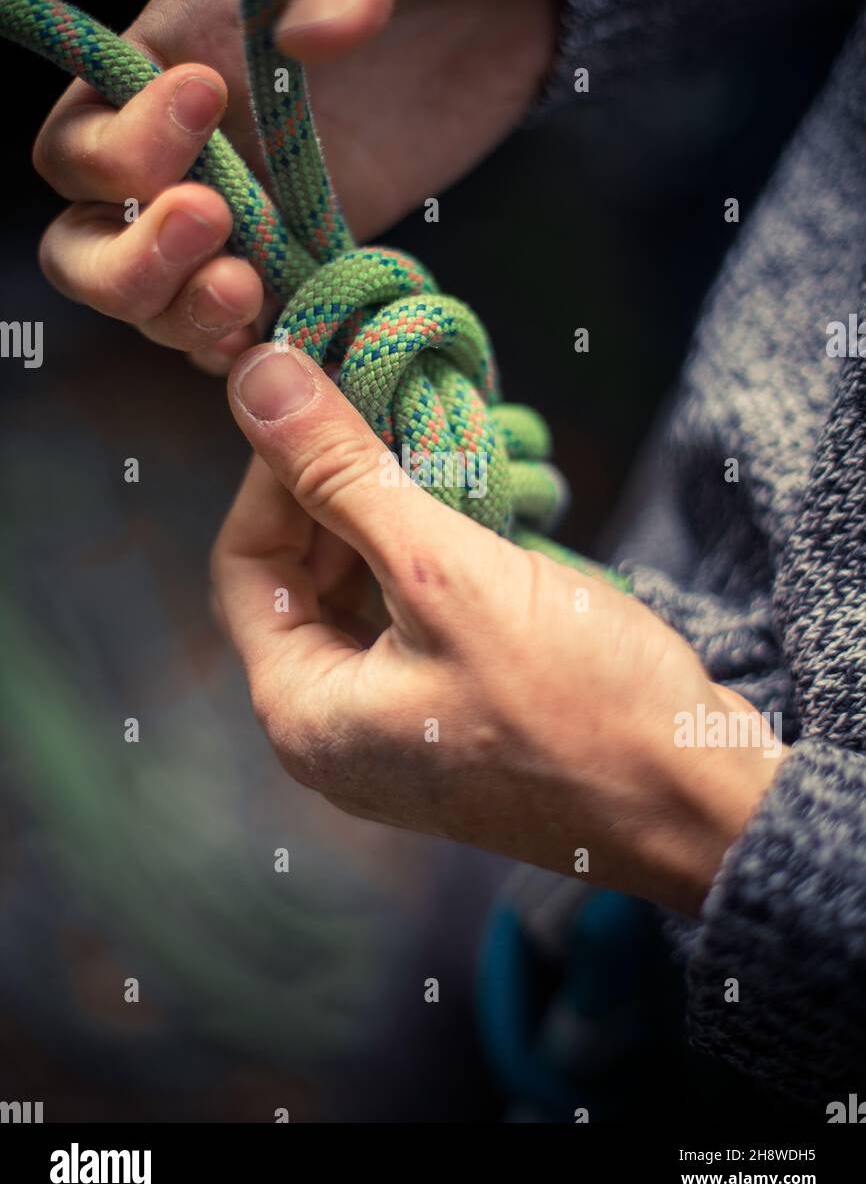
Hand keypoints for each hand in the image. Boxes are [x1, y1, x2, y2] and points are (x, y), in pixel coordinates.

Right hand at [33, 0, 570, 372]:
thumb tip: (307, 33)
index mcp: (183, 48)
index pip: (87, 128)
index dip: (123, 143)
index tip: (211, 102)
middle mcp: (200, 145)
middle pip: (89, 234)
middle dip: (128, 258)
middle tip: (215, 228)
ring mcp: (258, 211)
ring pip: (158, 300)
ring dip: (182, 315)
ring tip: (249, 297)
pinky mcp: (320, 255)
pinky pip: (253, 328)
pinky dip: (251, 349)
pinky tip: (286, 343)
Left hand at [210, 345, 783, 915]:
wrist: (700, 804)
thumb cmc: (577, 702)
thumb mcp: (445, 573)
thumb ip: (343, 475)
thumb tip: (258, 378)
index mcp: (305, 711)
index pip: (245, 563)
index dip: (274, 471)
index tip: (327, 396)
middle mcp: (336, 730)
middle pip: (301, 578)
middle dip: (337, 489)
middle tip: (390, 409)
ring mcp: (400, 729)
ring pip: (364, 593)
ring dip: (393, 516)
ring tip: (439, 447)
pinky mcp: (458, 716)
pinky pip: (416, 619)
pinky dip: (435, 557)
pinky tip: (476, 507)